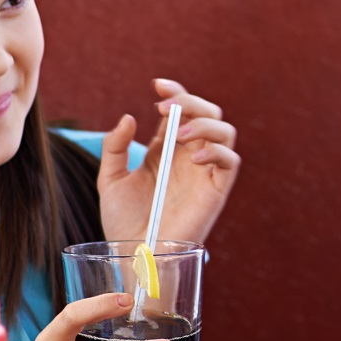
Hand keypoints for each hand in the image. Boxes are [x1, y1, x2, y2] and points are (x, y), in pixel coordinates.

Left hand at [98, 79, 240, 243]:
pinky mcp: (216, 191)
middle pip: (207, 113)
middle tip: (165, 107)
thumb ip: (115, 147)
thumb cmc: (123, 222)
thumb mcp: (110, 178)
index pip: (180, 110)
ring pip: (225, 131)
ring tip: (178, 134)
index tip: (156, 86)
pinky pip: (230, 162)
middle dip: (190, 102)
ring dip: (205, 123)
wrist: (133, 255)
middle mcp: (189, 156)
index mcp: (166, 149)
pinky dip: (216, 151)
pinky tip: (192, 159)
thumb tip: (131, 118)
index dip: (175, 91)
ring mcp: (204, 172)